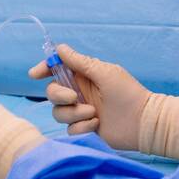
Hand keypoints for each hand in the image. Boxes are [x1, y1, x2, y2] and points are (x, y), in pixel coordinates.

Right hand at [28, 44, 150, 150]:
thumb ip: (80, 62)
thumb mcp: (104, 73)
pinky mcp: (84, 129)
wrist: (143, 122)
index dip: (44, 69)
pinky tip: (96, 125)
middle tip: (74, 97)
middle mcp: (79, 93)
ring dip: (74, 113)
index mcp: (83, 76)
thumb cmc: (128, 93)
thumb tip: (60, 48)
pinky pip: (70, 129)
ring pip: (59, 112)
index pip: (57, 70)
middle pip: (52, 93)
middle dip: (59, 95)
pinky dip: (82, 127)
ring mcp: (81, 112)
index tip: (35, 74)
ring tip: (94, 114)